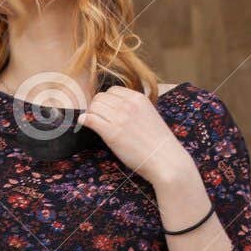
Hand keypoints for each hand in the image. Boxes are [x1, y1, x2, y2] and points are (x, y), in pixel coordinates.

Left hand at [77, 85, 198, 189]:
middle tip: (98, 118)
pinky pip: (90, 119)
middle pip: (100, 97)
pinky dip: (85, 121)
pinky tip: (85, 124)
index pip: (113, 90)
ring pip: (94, 107)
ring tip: (95, 124)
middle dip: (97, 107)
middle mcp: (128, 105)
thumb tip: (116, 109)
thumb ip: (134, 109)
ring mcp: (119, 118)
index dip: (107, 100)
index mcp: (138, 98)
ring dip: (91, 114)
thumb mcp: (149, 115)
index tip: (107, 110)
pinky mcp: (111, 132)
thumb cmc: (158, 143)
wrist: (165, 159)